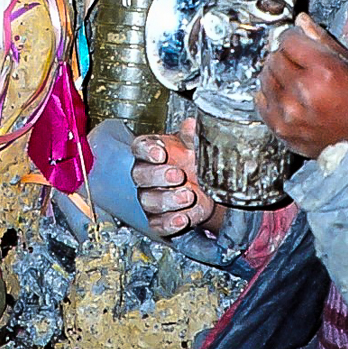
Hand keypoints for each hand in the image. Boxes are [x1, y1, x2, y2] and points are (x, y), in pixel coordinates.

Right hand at [130, 117, 224, 235]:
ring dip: (167, 199)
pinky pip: (157, 223)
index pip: (140, 148)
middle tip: (178, 175)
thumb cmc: (194, 163)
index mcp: (152, 152)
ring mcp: (150, 198)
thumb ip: (192, 137)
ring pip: (148, 200)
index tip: (160, 153)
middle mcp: (146, 175)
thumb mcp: (196, 147)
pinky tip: (183, 218)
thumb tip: (192, 124)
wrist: (208, 189)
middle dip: (158, 175)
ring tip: (188, 196)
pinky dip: (169, 222)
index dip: (147, 150)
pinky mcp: (158, 219)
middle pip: (140, 175)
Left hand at [254, 12, 347, 158]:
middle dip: (285, 56)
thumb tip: (300, 20)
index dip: (294, 38)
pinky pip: (260, 100)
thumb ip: (322, 40)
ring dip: (276, 75)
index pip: (288, 39)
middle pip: (274, 56)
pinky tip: (285, 96)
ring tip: (294, 82)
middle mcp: (302, 91)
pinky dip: (269, 95)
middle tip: (299, 65)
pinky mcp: (280, 127)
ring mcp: (288, 111)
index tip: (299, 43)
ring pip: (264, 76)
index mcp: (323, 71)